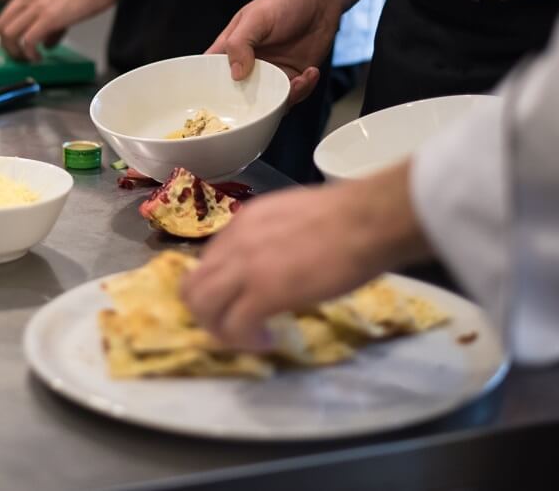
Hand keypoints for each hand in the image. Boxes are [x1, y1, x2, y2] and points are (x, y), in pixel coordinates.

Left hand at [0, 0, 155, 60]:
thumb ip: (52, 15)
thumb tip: (47, 41)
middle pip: (2, 21)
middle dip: (6, 42)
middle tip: (17, 53)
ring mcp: (36, 4)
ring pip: (9, 33)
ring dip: (16, 51)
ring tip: (27, 59)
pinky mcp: (48, 17)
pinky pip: (28, 41)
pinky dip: (30, 53)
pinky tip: (38, 57)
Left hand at [182, 162, 430, 349]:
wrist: (366, 221)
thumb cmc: (348, 216)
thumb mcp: (293, 217)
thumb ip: (274, 237)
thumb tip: (279, 261)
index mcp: (244, 223)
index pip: (209, 261)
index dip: (219, 287)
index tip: (240, 302)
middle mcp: (235, 243)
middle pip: (193, 286)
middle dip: (208, 314)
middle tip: (235, 327)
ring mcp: (245, 268)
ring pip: (202, 307)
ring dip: (219, 329)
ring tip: (247, 337)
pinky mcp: (263, 294)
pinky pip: (233, 327)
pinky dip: (244, 341)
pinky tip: (267, 341)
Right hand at [207, 0, 341, 104]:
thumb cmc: (284, 0)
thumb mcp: (256, 17)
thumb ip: (240, 43)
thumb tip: (235, 74)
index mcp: (231, 48)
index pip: (211, 73)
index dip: (209, 90)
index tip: (215, 105)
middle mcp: (248, 65)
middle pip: (238, 96)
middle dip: (250, 105)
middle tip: (265, 102)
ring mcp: (271, 73)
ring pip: (268, 102)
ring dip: (283, 98)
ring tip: (298, 80)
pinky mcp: (293, 77)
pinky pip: (293, 95)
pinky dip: (303, 90)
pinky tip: (310, 72)